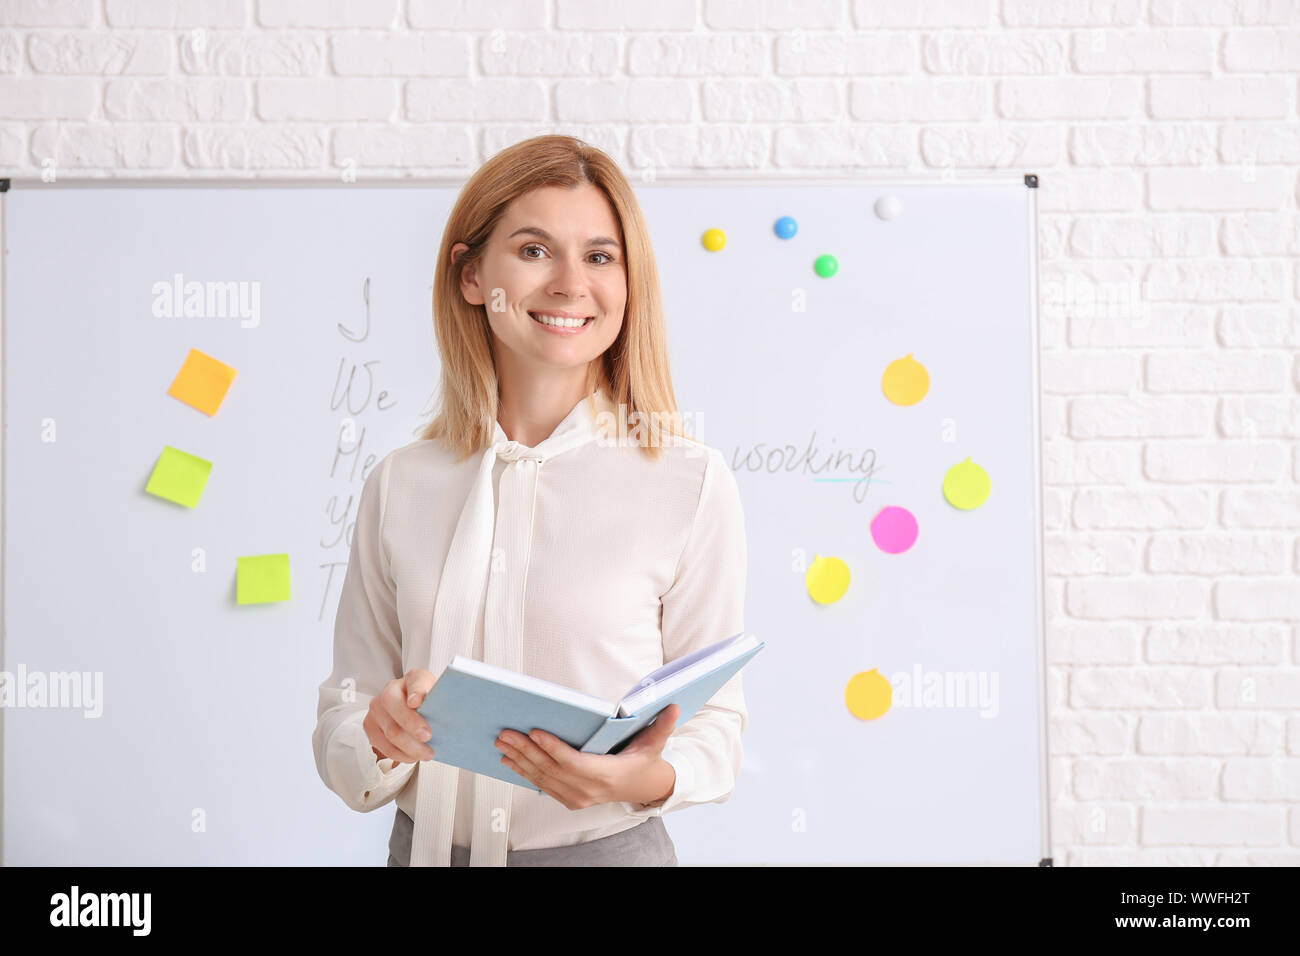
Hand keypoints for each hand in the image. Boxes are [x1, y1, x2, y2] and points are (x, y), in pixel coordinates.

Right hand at [364, 668, 437, 763]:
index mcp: (411, 679)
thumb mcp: (438, 695)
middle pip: (396, 709)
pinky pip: (384, 746)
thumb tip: (430, 706)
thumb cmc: (428, 703)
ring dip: (410, 747)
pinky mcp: (371, 728)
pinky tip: (413, 756)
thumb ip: (438, 698)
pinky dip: (401, 755)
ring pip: (390, 733)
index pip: (415, 683)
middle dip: (412, 727)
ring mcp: (376, 710)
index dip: (416, 692)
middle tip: (428, 738)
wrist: (412, 707)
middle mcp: (389, 692)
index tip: (417, 702)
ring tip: (427, 754)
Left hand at [494, 704, 680, 810]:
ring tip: (501, 743)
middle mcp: (588, 790)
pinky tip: (510, 759)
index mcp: (605, 775)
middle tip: (506, 733)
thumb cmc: (644, 761)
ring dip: (519, 760)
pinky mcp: (569, 799)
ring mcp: (577, 797)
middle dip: (526, 751)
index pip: (572, 762)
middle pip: (551, 770)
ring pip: (542, 779)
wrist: (644, 788)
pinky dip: (524, 772)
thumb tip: (674, 707)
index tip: (535, 732)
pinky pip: (542, 785)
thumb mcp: (656, 743)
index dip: (552, 748)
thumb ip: (663, 726)